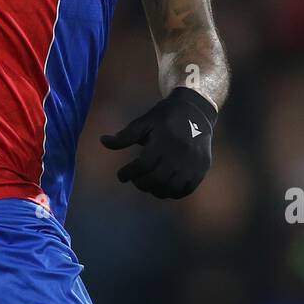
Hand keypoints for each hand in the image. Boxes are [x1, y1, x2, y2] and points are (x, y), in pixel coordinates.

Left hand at [100, 87, 217, 198]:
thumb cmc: (165, 117)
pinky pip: (186, 189)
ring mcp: (192, 163)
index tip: (121, 175)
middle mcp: (179, 154)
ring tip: (149, 184)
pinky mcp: (202, 168)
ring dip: (156, 190)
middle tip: (135, 180)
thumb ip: (124, 136)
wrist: (196, 111)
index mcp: (163, 141)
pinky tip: (164, 186)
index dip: (129, 173)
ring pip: (171, 188)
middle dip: (141, 184)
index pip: (143, 166)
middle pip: (157, 180)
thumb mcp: (144, 122)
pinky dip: (173, 192)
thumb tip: (102, 141)